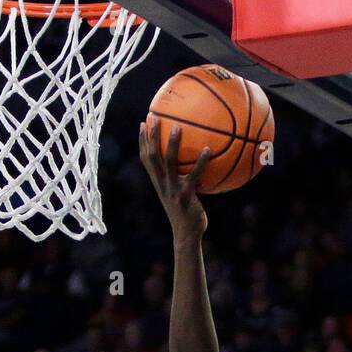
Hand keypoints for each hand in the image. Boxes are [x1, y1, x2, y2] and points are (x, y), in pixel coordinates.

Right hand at [139, 120, 210, 242]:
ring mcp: (172, 189)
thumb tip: (193, 162)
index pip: (145, 158)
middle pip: (151, 156)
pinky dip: (201, 162)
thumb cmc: (186, 213)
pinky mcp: (185, 195)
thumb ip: (182, 179)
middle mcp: (161, 184)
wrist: (187, 234)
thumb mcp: (180, 194)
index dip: (142, 141)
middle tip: (153, 116)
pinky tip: (208, 149)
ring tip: (177, 127)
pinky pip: (193, 174)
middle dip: (151, 136)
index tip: (143, 123)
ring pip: (168, 162)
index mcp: (158, 182)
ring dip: (171, 144)